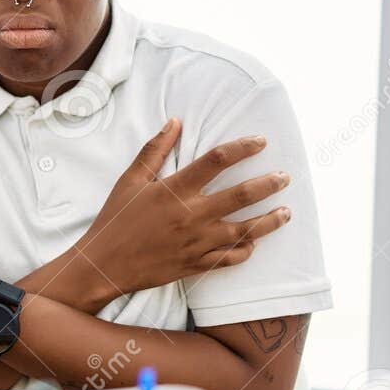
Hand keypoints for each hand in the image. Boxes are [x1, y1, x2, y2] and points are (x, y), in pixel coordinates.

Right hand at [68, 119, 291, 308]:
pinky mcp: (195, 265)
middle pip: (241, 195)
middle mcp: (191, 216)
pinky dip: (245, 250)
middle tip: (284, 177)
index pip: (217, 161)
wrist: (104, 267)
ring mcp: (196, 243)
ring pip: (244, 231)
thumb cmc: (115, 221)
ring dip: (269, 221)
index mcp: (174, 190)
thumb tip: (175, 122)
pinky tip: (254, 243)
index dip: (243, 147)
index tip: (260, 141)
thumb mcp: (130, 181)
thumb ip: (154, 151)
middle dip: (268, 184)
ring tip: (286, 212)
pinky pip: (229, 258)